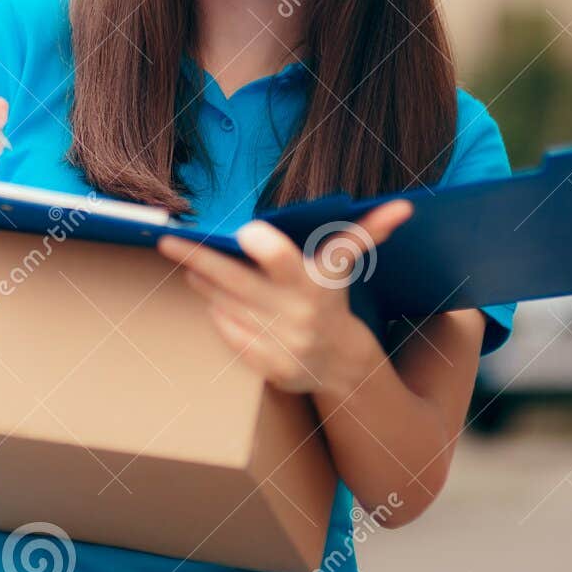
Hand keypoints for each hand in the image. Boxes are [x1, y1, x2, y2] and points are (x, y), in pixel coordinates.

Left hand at [154, 200, 414, 398]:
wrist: (340, 364)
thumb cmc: (331, 298)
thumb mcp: (344, 266)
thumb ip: (367, 232)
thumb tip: (405, 207)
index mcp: (315, 283)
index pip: (289, 261)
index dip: (267, 247)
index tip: (245, 231)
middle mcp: (296, 313)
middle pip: (237, 281)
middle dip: (198, 259)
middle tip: (167, 241)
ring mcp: (279, 342)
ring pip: (223, 303)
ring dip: (202, 281)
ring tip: (190, 263)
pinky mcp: (264, 364)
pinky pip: (226, 329)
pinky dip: (216, 309)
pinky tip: (212, 296)